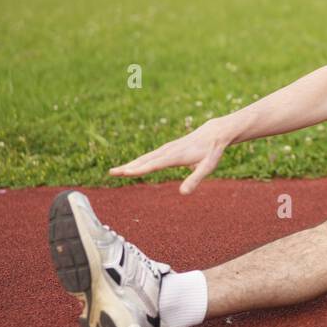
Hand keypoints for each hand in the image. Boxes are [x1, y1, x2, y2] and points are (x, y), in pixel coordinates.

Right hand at [109, 118, 230, 194]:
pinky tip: (132, 166)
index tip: (127, 173)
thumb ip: (195, 179)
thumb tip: (183, 193)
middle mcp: (168, 151)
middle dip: (128, 166)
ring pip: (145, 158)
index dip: (141, 169)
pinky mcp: (167, 149)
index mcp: (176, 156)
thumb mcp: (208, 167)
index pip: (155, 164)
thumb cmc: (211, 151)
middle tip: (112, 172)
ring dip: (130, 164)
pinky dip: (138, 161)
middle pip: (145, 160)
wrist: (214, 133)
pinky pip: (150, 156)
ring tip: (115, 171)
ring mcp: (167, 149)